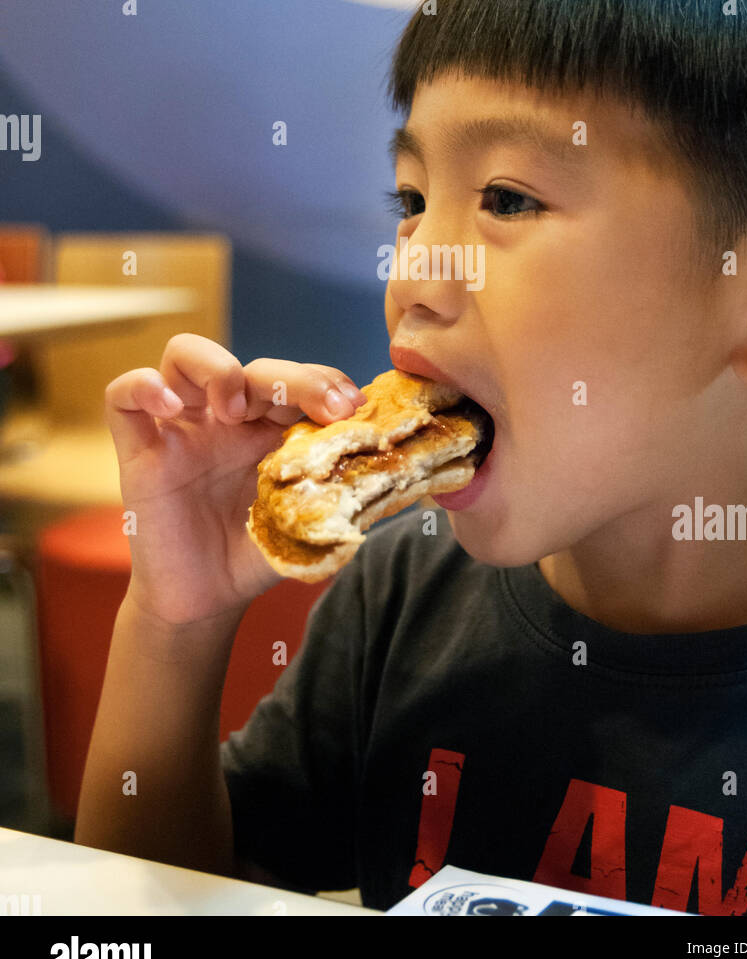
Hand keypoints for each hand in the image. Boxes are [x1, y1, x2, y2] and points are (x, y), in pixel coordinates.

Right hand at [104, 333, 366, 625]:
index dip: (327, 384)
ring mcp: (182, 427)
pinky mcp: (140, 449)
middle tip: (326, 408)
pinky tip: (170, 405)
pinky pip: (125, 396)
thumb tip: (409, 480)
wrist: (206, 603)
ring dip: (217, 368)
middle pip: (255, 365)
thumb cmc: (257, 554)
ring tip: (234, 409)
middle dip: (296, 377)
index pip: (299, 379)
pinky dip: (144, 386)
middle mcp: (228, 417)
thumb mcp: (311, 523)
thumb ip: (348, 497)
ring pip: (184, 355)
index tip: (356, 408)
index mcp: (272, 426)